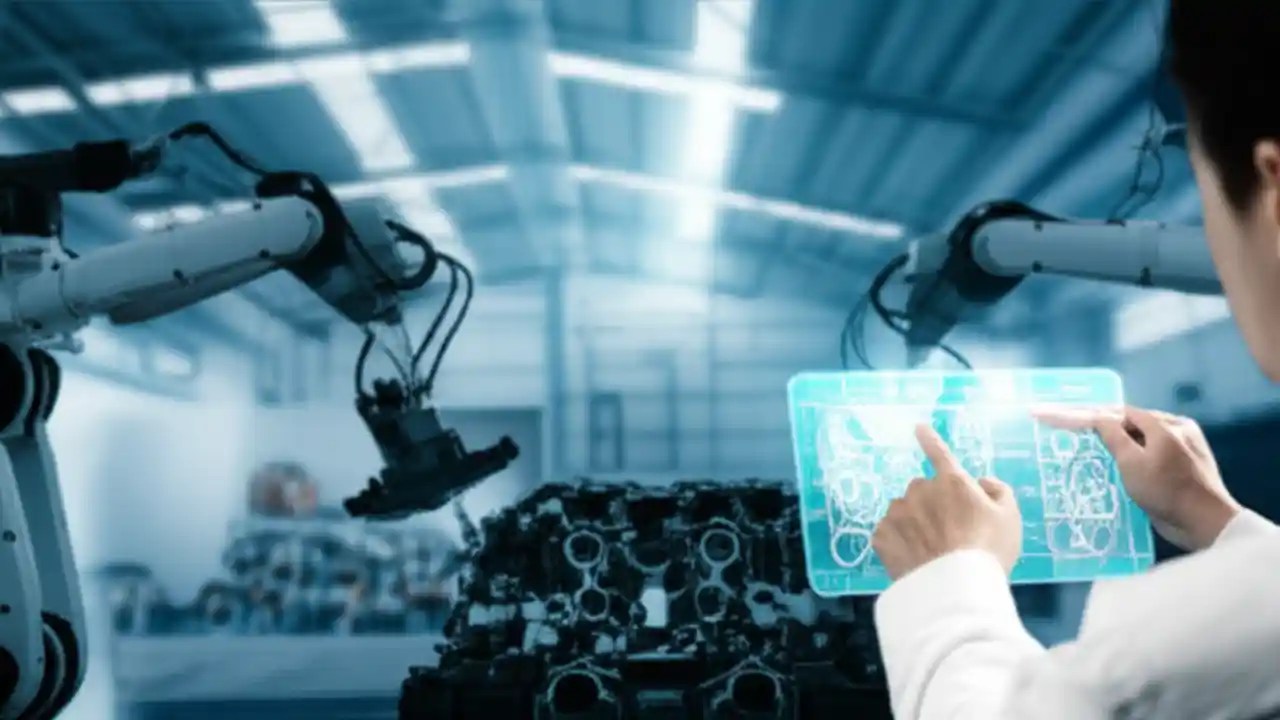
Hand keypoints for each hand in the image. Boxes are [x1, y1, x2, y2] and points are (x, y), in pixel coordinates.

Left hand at [871, 424, 1022, 580]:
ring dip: (913, 522)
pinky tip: (913, 558)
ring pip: (903, 511)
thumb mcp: (1009, 517)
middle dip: (932, 504)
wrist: (955, 588)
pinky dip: (898, 542)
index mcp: (952, 482)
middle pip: (923, 490)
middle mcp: (920, 490)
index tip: (918, 427)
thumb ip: (997, 491)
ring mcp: (897, 513)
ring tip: (930, 549)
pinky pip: (889, 533)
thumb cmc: (989, 550)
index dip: (929, 439)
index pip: (939, 453)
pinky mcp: (881, 536)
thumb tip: (981, 482)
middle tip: (948, 532)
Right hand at [1033, 405, 1239, 550]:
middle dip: (1102, 427)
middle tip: (1070, 432)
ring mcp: (1184, 450)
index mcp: (1167, 425)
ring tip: (1091, 450)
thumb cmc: (1167, 492)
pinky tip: (1120, 467)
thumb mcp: (1133, 462)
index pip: (1118, 412)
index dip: (1087, 414)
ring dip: (1118, 444)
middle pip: (1131, 423)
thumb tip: (1098, 417)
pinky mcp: (1184, 470)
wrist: (1206, 525)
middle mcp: (1178, 431)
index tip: (1057, 416)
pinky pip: (1152, 455)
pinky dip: (1133, 458)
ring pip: (1142, 440)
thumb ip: (1114, 436)